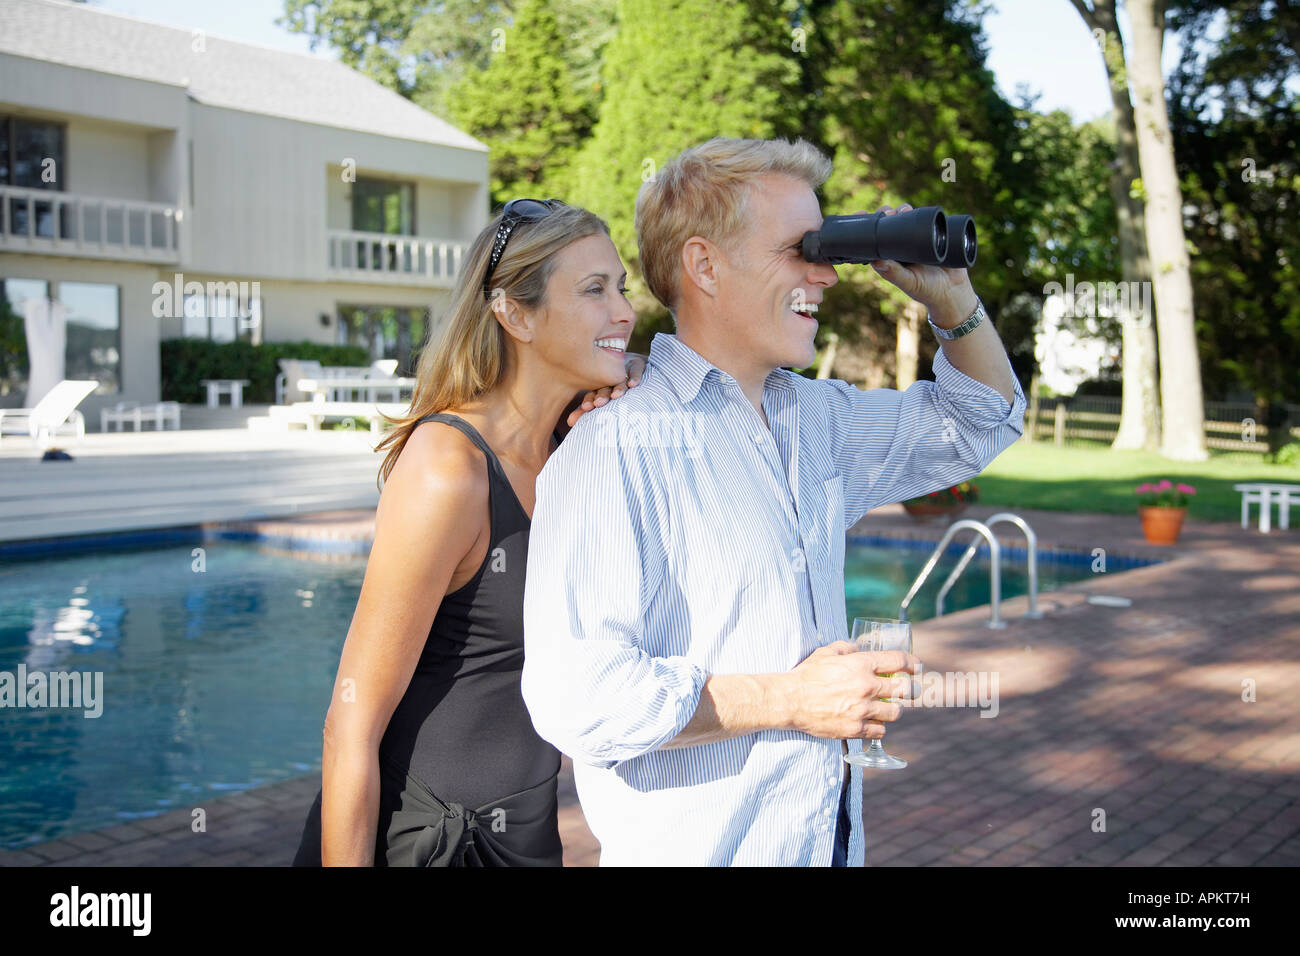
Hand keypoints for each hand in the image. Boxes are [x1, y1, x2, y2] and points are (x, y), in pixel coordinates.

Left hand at [565, 353, 645, 427]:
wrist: (636, 368)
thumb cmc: (615, 389)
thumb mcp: (602, 401)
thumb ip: (585, 412)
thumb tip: (569, 422)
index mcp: (599, 386)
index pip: (593, 393)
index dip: (590, 400)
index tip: (586, 407)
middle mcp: (610, 377)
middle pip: (606, 387)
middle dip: (602, 396)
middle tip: (598, 403)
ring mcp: (623, 369)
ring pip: (620, 380)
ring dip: (618, 388)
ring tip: (616, 395)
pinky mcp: (637, 364)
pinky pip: (636, 369)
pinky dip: (635, 376)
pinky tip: (632, 384)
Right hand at [781, 641, 919, 739]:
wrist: (790, 700)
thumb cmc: (807, 675)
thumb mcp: (826, 653)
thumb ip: (845, 648)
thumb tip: (857, 648)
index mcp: (861, 664)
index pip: (898, 661)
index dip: (912, 663)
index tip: (916, 667)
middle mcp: (866, 686)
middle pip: (905, 689)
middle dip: (908, 689)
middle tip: (906, 691)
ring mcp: (863, 709)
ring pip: (896, 712)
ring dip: (892, 710)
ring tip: (886, 708)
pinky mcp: (856, 729)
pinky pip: (880, 731)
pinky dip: (878, 727)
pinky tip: (871, 722)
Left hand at [864, 203, 977, 325]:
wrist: (954, 290)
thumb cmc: (927, 290)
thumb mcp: (909, 282)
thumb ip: (894, 273)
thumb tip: (876, 261)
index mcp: (890, 255)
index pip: (875, 237)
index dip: (868, 225)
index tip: (862, 214)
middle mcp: (901, 245)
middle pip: (890, 223)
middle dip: (886, 214)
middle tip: (888, 213)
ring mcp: (917, 237)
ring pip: (906, 218)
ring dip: (902, 210)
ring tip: (903, 210)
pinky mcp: (933, 233)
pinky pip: (926, 219)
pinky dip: (921, 212)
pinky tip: (917, 210)